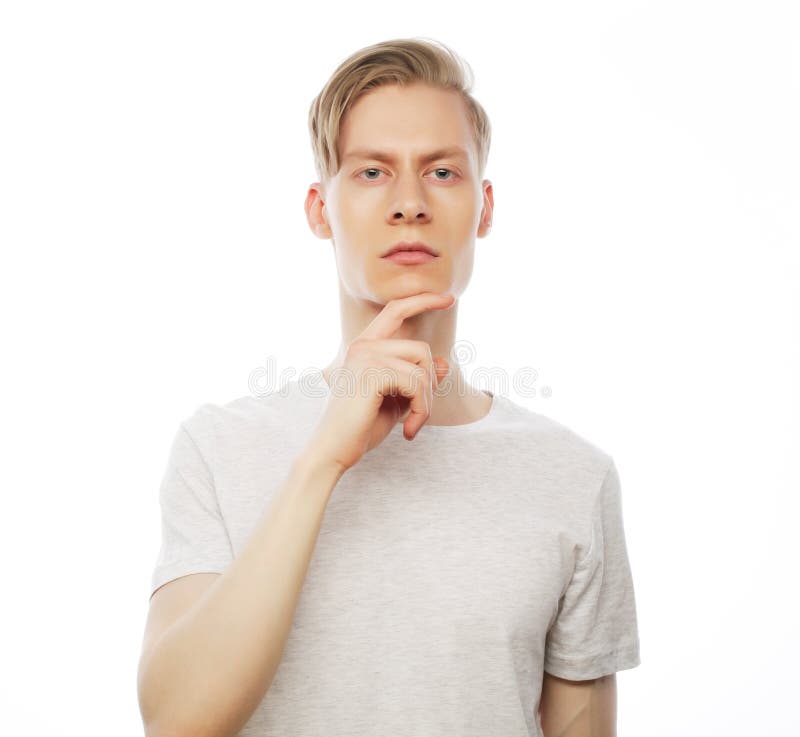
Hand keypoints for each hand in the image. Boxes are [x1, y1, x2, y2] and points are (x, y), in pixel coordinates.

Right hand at [306, 292, 454, 472]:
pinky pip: (417, 384)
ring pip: (422, 368)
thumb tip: (442, 363)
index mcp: (364, 347)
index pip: (396, 310)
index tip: (449, 298)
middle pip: (420, 349)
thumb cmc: (359, 428)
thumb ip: (416, 380)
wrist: (333, 451)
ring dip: (425, 402)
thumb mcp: (396, 401)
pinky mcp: (373, 372)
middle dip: (429, 385)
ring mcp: (366, 356)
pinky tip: (407, 430)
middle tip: (419, 414)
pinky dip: (421, 410)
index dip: (423, 300)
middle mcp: (363, 346)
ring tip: (412, 424)